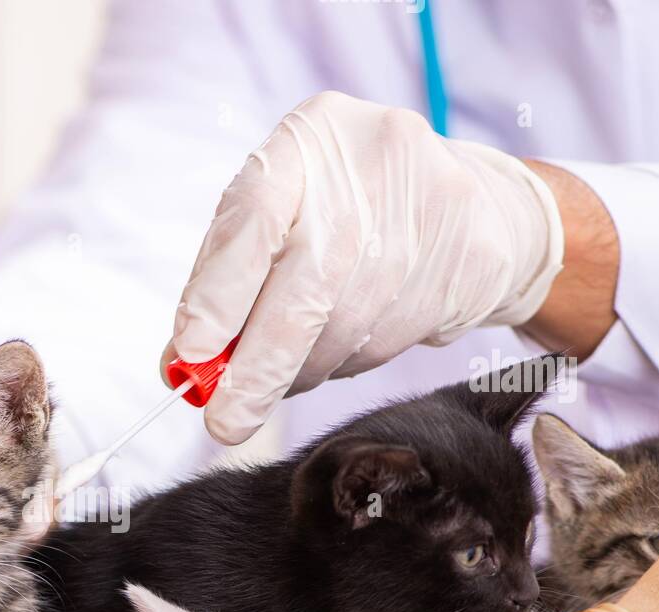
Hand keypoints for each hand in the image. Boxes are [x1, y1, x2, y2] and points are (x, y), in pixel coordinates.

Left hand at [163, 91, 564, 444]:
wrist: (478, 206)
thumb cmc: (347, 214)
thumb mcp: (280, 217)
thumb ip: (226, 280)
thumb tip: (180, 366)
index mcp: (306, 141)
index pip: (253, 219)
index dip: (219, 292)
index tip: (191, 352)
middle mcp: (368, 167)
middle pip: (305, 289)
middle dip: (257, 369)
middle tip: (225, 422)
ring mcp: (427, 211)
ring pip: (343, 329)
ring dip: (300, 371)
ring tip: (284, 372)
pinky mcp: (467, 260)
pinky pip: (384, 342)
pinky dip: (345, 362)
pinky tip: (343, 343)